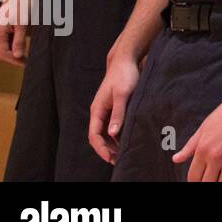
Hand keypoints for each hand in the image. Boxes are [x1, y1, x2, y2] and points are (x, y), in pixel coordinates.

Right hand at [0, 0, 29, 65]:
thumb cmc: (21, 5)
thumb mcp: (22, 24)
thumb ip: (19, 41)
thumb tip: (17, 56)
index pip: (3, 54)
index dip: (15, 61)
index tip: (27, 64)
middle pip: (2, 52)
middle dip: (14, 58)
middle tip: (27, 62)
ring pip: (3, 48)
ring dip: (13, 53)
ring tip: (26, 57)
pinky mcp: (0, 29)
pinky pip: (5, 42)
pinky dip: (13, 46)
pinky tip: (22, 48)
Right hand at [88, 50, 140, 164]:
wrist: (126, 60)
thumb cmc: (124, 75)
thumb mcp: (122, 94)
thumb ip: (118, 113)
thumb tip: (113, 133)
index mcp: (97, 110)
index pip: (94, 135)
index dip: (101, 148)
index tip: (110, 158)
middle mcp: (99, 112)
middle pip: (99, 136)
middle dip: (107, 149)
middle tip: (118, 161)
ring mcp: (106, 110)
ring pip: (106, 132)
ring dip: (113, 143)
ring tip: (123, 154)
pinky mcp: (114, 107)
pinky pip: (113, 125)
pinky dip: (118, 134)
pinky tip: (127, 139)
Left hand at [174, 89, 221, 181]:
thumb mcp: (205, 127)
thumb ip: (190, 146)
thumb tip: (175, 159)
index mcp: (203, 148)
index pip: (193, 177)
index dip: (195, 183)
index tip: (201, 181)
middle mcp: (216, 155)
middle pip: (207, 184)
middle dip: (209, 184)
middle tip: (213, 179)